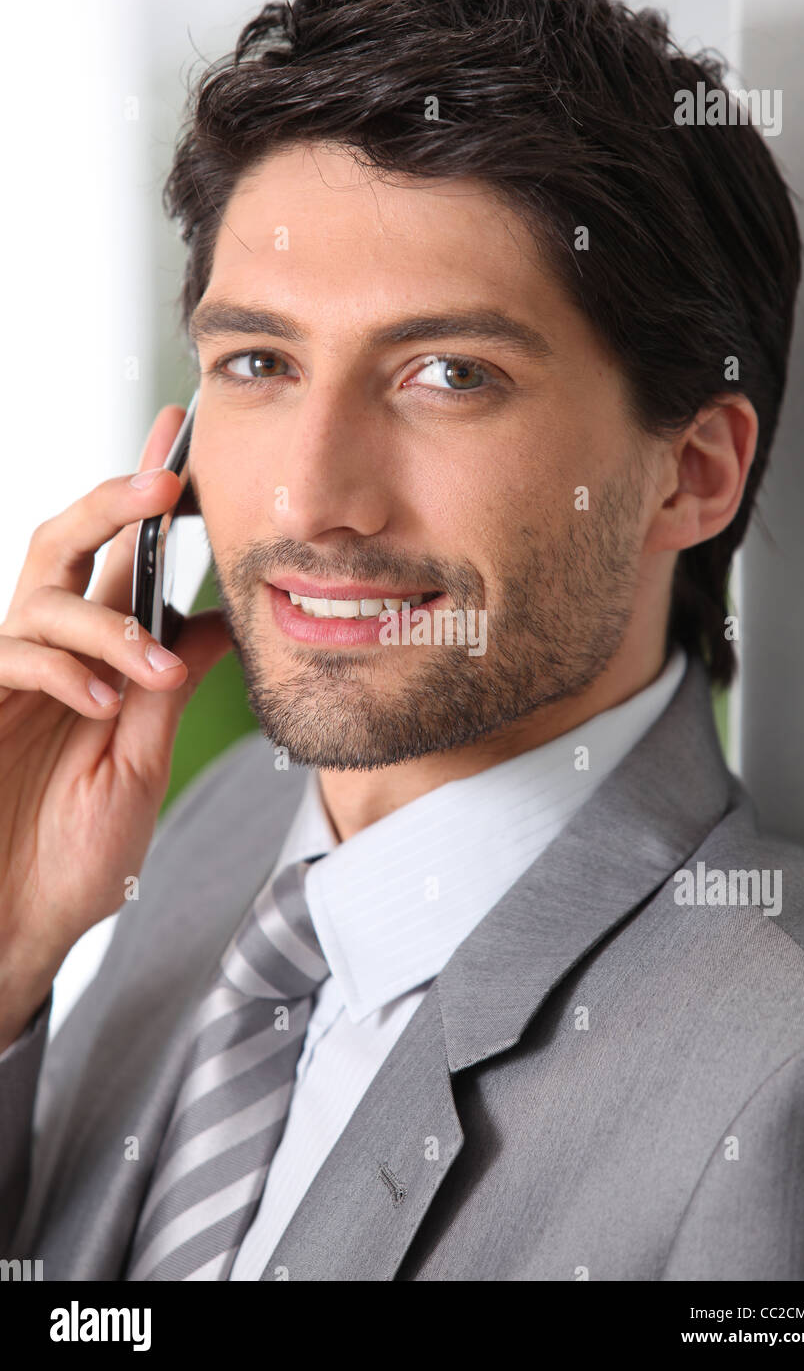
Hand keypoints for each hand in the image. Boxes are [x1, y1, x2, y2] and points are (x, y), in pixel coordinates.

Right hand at [0, 405, 232, 1047]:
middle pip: (66, 546)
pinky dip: (65, 668)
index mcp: (98, 661)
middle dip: (113, 501)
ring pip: (45, 597)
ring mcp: (9, 675)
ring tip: (150, 670)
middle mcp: (50, 655)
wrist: (20, 922)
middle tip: (167, 480)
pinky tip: (102, 700)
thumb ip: (168, 687)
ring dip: (108, 623)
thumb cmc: (76, 853)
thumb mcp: (141, 762)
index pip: (124, 566)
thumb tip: (217, 619)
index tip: (185, 449)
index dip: (148, 506)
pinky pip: (14, 654)